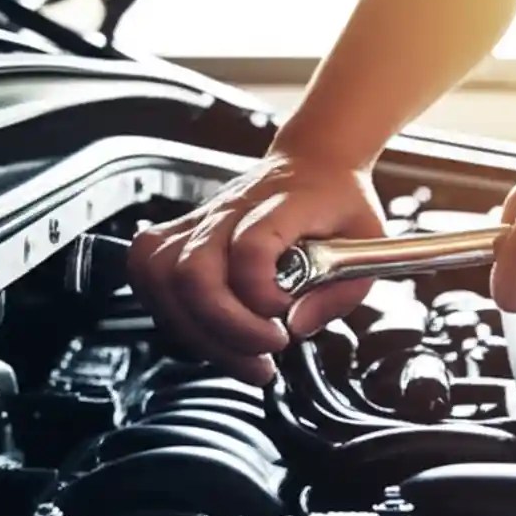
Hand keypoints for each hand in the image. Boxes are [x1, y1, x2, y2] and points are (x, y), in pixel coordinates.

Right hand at [127, 149, 384, 383]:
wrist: (315, 163)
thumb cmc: (339, 204)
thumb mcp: (367, 245)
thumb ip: (340, 293)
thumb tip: (298, 326)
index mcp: (283, 205)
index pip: (250, 247)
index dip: (262, 294)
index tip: (285, 317)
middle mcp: (231, 210)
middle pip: (192, 274)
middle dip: (225, 330)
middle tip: (264, 351)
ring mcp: (201, 220)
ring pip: (159, 277)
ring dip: (194, 330)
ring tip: (235, 352)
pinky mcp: (181, 233)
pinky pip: (149, 275)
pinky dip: (172, 315)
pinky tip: (208, 332)